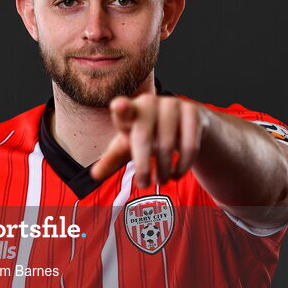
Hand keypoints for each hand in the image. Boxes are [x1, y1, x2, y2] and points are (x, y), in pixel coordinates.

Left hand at [90, 94, 209, 186]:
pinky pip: (189, 146)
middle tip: (144, 184)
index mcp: (130, 110)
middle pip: (144, 139)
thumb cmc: (148, 134)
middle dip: (142, 167)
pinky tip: (177, 174)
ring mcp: (173, 105)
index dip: (121, 108)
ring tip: (162, 180)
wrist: (181, 123)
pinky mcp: (193, 112)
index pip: (123, 109)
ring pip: (167, 146)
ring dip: (164, 170)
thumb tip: (94, 175)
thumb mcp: (128, 146)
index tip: (119, 106)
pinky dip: (183, 165)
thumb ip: (111, 159)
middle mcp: (150, 103)